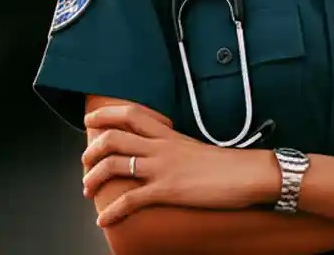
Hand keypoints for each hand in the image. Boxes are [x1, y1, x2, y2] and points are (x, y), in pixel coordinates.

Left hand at [81, 104, 275, 226]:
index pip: (131, 114)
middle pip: (113, 137)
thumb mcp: (195, 148)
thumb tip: (162, 154)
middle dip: (91, 150)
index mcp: (168, 134)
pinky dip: (113, 211)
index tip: (91, 119)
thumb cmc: (228, 164)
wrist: (248, 173)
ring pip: (115, 164)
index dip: (106, 114)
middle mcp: (161, 146)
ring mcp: (162, 167)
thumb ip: (174, 147)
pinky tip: (104, 220)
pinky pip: (131, 200)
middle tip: (85, 162)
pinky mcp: (167, 190)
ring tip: (88, 189)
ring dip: (94, 177)